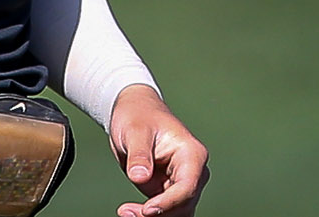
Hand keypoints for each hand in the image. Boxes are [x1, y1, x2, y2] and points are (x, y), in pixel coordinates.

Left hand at [108, 85, 208, 216]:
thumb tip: (140, 177)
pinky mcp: (169, 190)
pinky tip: (129, 211)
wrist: (133, 112)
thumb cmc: (137, 116)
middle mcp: (192, 170)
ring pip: (177, 212)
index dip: (169, 202)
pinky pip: (166, 211)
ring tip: (126, 212)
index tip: (146, 210)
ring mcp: (182, 182)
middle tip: (128, 212)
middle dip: (158, 213)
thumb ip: (139, 154)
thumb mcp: (135, 131)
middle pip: (183, 204)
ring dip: (153, 216)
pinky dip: (149, 215)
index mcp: (191, 153)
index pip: (187, 186)